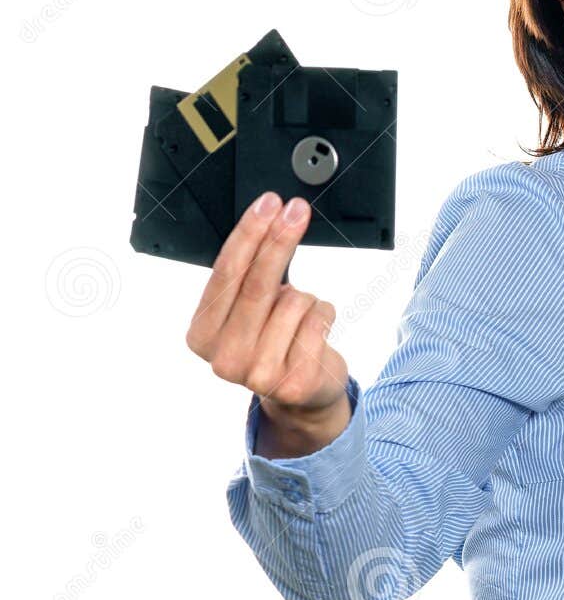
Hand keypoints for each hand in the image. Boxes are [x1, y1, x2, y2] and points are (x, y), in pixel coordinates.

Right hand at [186, 192, 348, 419]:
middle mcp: (224, 359)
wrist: (301, 395)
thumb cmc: (272, 340)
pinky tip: (315, 332)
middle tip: (296, 210)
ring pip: (293, 301)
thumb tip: (267, 218)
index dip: (249, 234)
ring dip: (306, 298)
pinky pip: (317, 321)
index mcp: (202, 335)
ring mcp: (259, 375)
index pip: (225, 273)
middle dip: (279, 240)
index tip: (268, 204)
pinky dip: (323, 315)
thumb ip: (245, 276)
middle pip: (257, 284)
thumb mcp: (246, 311)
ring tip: (300, 317)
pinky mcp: (295, 382)